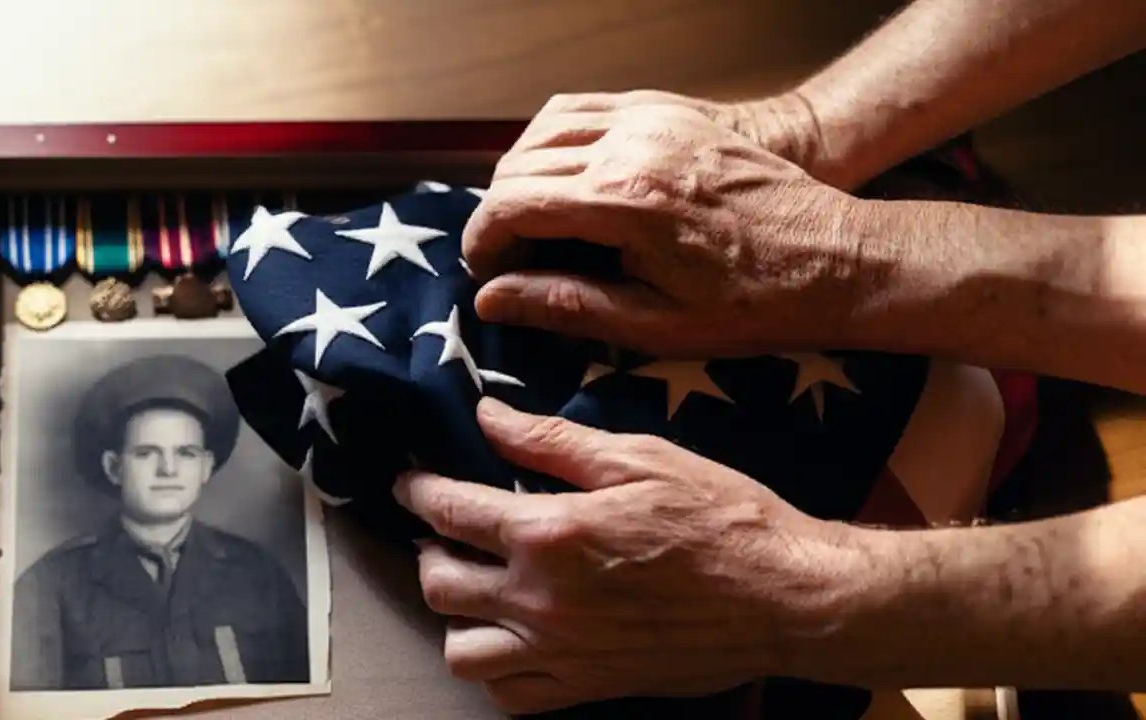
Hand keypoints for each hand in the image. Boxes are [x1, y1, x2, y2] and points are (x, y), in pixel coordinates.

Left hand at [393, 397, 872, 714]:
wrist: (785, 597)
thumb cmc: (720, 516)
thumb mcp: (638, 456)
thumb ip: (551, 439)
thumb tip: (486, 417)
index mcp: (548, 533)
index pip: (449, 511)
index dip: (418, 491)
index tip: (412, 483)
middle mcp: (540, 601)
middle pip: (438, 583)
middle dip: (428, 549)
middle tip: (445, 531)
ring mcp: (561, 652)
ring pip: (460, 651)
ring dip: (454, 616)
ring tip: (476, 587)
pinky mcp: (587, 687)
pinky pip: (509, 694)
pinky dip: (495, 668)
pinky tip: (512, 638)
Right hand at [463, 93, 872, 357]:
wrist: (834, 258)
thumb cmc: (751, 302)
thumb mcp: (653, 323)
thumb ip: (563, 304)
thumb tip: (490, 297)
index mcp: (623, 201)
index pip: (511, 205)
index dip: (482, 242)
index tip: (484, 276)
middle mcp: (631, 146)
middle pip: (519, 164)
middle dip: (497, 212)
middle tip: (505, 260)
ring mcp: (654, 119)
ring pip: (545, 127)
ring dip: (521, 172)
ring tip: (529, 222)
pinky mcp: (672, 111)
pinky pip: (587, 107)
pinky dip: (558, 139)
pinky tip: (565, 177)